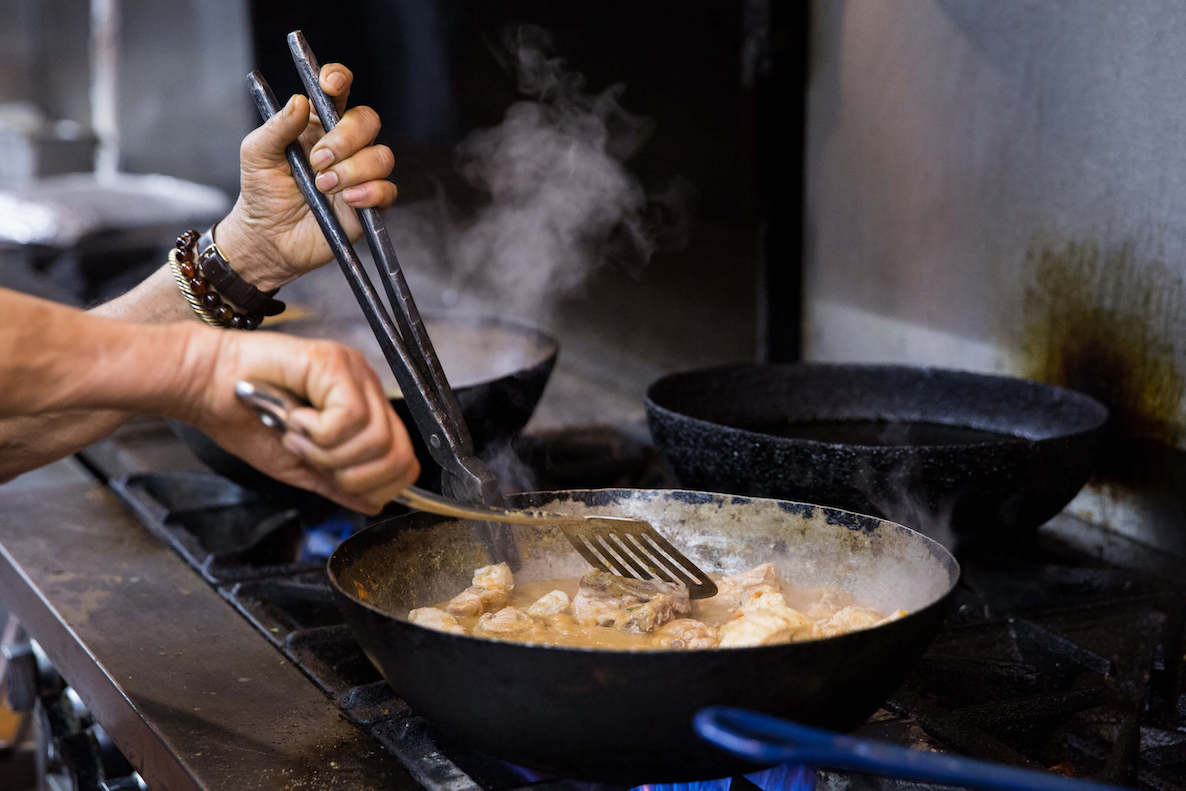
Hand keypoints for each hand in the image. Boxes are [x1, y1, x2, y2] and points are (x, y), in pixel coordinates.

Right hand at [178, 326, 418, 512]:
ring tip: (296, 435)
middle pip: (399, 454)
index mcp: (364, 408)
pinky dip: (316, 432)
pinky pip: (349, 418)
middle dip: (351, 474)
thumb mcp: (299, 465)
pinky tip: (293, 418)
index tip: (332, 478)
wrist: (202, 387)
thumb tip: (373, 504)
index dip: (375, 486)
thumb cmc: (243, 420)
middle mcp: (366, 386)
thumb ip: (338, 483)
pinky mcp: (334, 361)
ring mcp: (354, 371)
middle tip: (309, 456)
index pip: (404, 460)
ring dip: (327, 452)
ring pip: (376, 439)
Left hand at [214, 63, 396, 290]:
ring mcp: (360, 174)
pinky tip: (346, 201)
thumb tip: (299, 100)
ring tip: (323, 186)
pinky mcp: (369, 204)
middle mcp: (344, 146)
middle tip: (317, 162)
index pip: (338, 91)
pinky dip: (369, 192)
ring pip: (381, 156)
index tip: (329, 84)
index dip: (339, 80)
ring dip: (353, 170)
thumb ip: (278, 126)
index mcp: (318, 125)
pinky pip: (387, 190)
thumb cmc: (262, 193)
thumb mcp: (257, 153)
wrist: (268, 238)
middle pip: (368, 121)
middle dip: (345, 138)